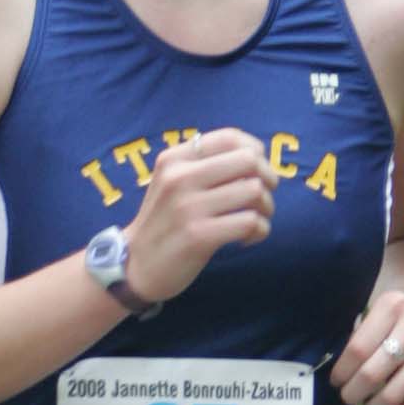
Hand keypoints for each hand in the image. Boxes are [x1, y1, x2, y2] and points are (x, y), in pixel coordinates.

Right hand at [125, 128, 277, 304]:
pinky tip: (246, 239)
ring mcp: (188, 207)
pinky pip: (250, 222)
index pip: (230, 138)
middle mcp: (180, 178)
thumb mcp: (171, 182)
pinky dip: (259, 231)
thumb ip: (202, 165)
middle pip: (249, 161)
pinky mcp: (199, 236)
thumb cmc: (165, 223)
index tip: (257, 171)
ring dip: (266, 208)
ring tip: (254, 221)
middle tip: (262, 198)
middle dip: (268, 179)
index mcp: (175, 159)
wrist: (135, 266)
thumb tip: (255, 156)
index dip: (256, 151)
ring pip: (254, 191)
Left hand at [331, 289, 403, 404]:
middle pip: (371, 374)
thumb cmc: (390, 319)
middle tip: (347, 396)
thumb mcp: (372, 313)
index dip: (341, 372)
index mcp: (394, 305)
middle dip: (352, 392)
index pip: (356, 351)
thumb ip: (353, 337)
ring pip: (392, 396)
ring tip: (366, 403)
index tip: (336, 381)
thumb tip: (329, 377)